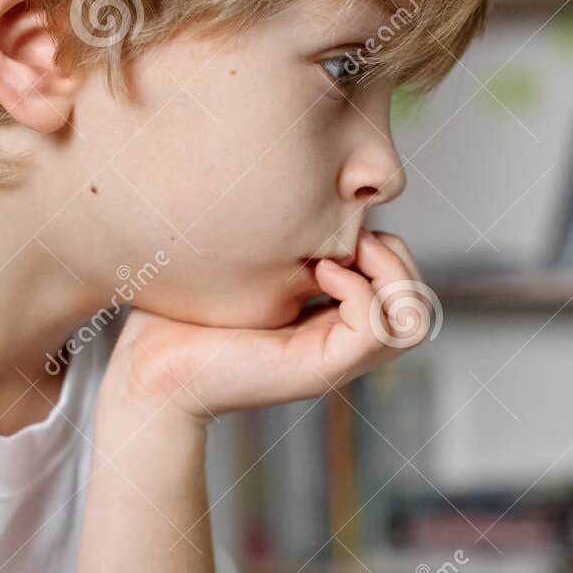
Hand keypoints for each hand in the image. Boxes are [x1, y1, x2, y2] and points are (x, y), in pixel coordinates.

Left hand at [108, 230, 435, 421]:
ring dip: (390, 274)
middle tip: (350, 241)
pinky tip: (318, 274)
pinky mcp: (320, 369)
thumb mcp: (250, 266)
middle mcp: (342, 344)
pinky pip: (378, 327)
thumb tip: (318, 202)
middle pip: (421, 305)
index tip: (336, 230)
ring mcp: (336, 360)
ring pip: (415, 319)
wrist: (150, 368)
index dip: (387, 248)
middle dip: (399, 258)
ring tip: (341, 256)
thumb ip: (290, 245)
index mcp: (332, 323)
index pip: (404, 287)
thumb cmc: (185, 315)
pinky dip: (360, 289)